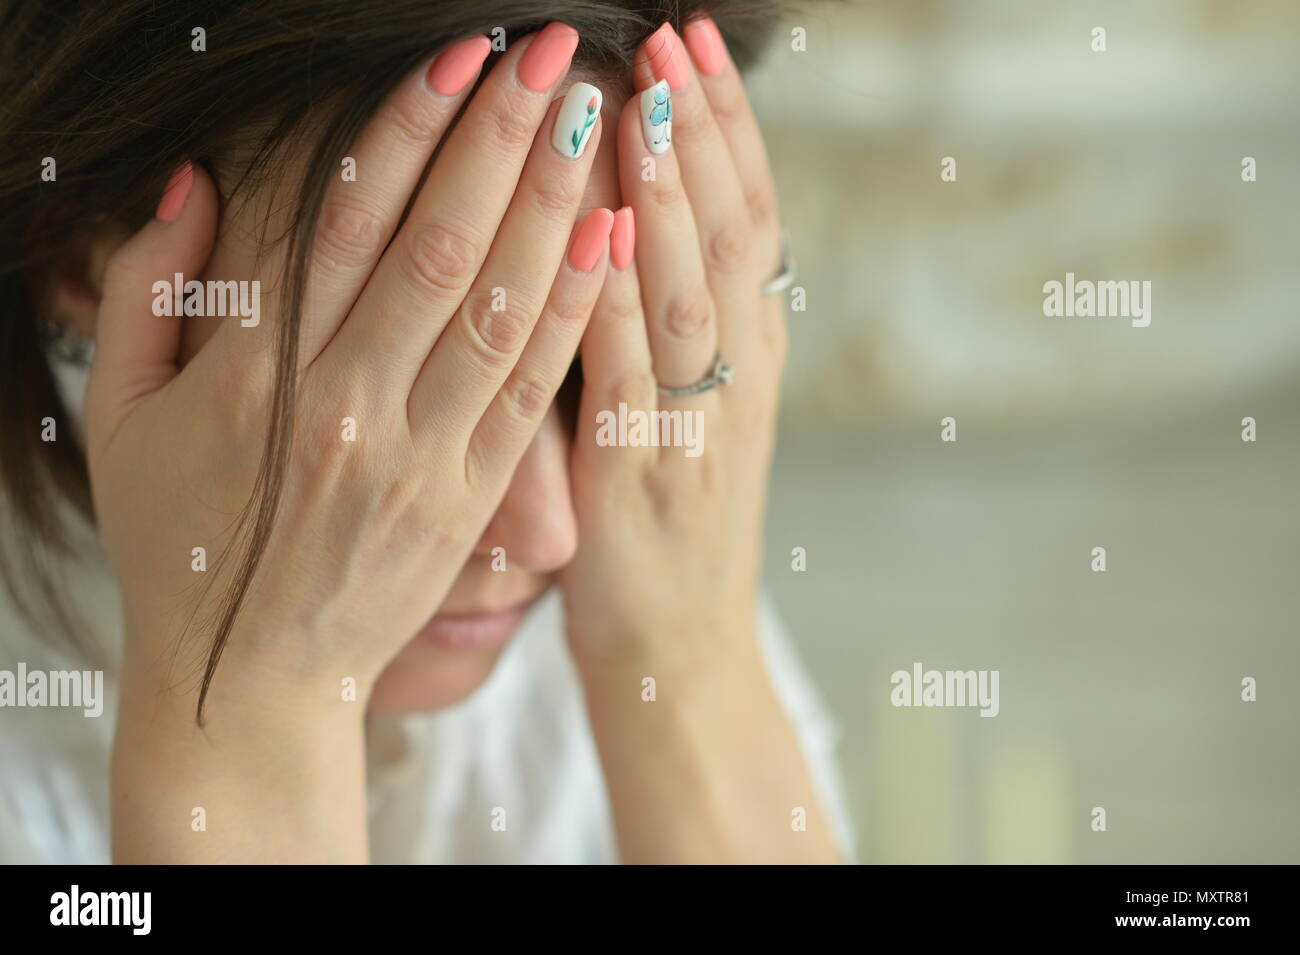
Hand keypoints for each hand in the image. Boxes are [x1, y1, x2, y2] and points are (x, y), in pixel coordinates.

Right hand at [86, 24, 610, 720]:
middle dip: (500, 138)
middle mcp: (348, 407)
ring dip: (553, 203)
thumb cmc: (182, 542)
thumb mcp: (125, 418)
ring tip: (593, 116)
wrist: (249, 677)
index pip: (341, 221)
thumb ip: (150, 294)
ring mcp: (420, 457)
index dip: (404, 129)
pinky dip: (574, 309)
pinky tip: (611, 235)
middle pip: (436, 245)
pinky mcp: (471, 498)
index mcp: (257, 377)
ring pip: (498, 308)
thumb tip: (201, 185)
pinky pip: (531, 390)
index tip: (455, 58)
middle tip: (547, 51)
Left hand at [561, 20, 786, 664]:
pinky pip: (632, 377)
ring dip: (671, 193)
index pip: (755, 220)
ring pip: (693, 293)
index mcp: (752, 355)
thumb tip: (630, 218)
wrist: (680, 651)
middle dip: (702, 132)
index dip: (730, 131)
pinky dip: (623, 300)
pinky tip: (607, 231)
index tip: (698, 49)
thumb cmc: (667, 524)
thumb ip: (671, 325)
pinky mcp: (642, 481)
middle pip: (732, 238)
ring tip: (643, 100)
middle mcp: (740, 380)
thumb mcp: (693, 411)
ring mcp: (698, 429)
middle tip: (675, 40)